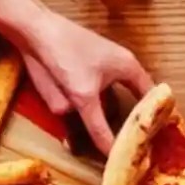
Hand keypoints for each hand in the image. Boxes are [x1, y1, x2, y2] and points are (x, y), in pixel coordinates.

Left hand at [20, 9, 153, 154]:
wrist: (32, 31)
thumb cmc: (65, 54)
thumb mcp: (84, 96)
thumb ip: (99, 127)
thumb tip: (112, 153)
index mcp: (128, 67)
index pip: (150, 96)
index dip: (152, 117)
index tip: (152, 140)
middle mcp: (116, 69)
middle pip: (127, 102)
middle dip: (123, 123)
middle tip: (127, 147)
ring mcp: (95, 72)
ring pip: (102, 103)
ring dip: (97, 116)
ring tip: (99, 138)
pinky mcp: (77, 75)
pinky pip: (83, 99)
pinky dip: (77, 109)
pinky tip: (71, 119)